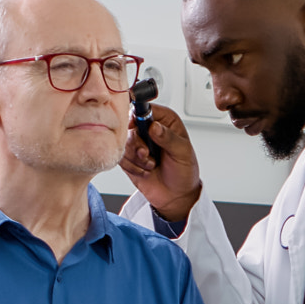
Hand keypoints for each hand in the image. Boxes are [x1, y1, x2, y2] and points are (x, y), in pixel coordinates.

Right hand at [118, 104, 203, 223]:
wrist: (176, 196)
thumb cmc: (184, 172)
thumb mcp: (182, 153)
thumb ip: (169, 138)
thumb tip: (154, 126)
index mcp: (165, 120)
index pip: (145, 108)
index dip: (139, 117)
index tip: (139, 128)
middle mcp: (149, 128)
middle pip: (128, 124)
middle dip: (137, 143)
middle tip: (147, 154)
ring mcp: (137, 142)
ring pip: (123, 141)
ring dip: (137, 158)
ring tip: (151, 165)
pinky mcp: (128, 156)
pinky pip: (120, 156)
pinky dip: (132, 167)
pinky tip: (145, 171)